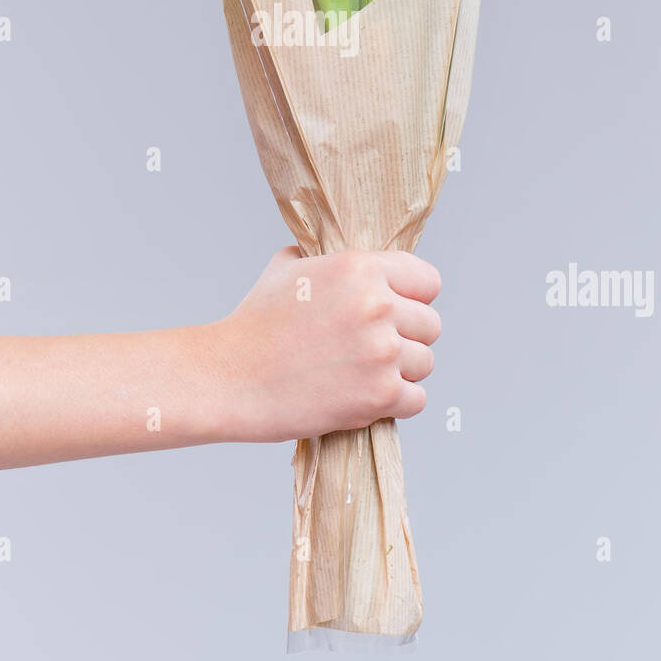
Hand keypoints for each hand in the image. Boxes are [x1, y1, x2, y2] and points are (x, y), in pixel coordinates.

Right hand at [208, 247, 441, 442]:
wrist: (230, 377)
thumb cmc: (255, 322)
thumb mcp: (288, 266)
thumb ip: (329, 258)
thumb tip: (352, 260)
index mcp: (361, 267)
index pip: (428, 281)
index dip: (413, 297)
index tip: (396, 310)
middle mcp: (378, 305)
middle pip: (431, 324)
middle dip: (407, 337)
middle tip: (372, 348)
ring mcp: (382, 352)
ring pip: (425, 362)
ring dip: (402, 371)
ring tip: (364, 372)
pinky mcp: (380, 395)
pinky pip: (418, 399)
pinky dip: (397, 403)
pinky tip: (366, 396)